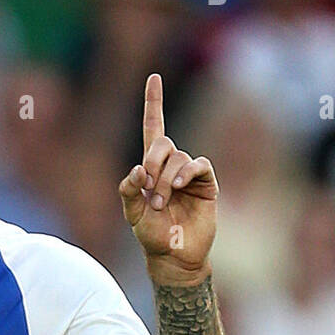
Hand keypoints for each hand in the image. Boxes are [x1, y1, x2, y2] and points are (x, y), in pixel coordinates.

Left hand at [118, 73, 217, 282]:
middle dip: (152, 163)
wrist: (172, 256)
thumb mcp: (131, 213)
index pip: (153, 128)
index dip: (153, 104)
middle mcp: (172, 166)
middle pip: (162, 143)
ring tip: (161, 203)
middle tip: (149, 192)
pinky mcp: (206, 184)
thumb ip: (127, 190)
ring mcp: (190, 174)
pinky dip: (187, 172)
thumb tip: (138, 169)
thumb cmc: (151, 235)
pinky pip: (199, 165)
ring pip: (178, 158)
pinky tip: (179, 185)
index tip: (154, 78)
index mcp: (152, 168)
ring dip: (165, 180)